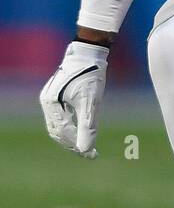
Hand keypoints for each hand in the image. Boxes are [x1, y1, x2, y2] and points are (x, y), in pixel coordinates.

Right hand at [40, 42, 109, 157]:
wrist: (88, 52)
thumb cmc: (90, 75)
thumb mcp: (91, 103)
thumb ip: (88, 127)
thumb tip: (86, 150)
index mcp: (52, 104)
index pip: (64, 132)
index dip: (78, 145)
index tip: (92, 155)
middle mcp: (47, 102)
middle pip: (58, 131)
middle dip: (72, 144)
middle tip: (89, 154)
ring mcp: (50, 98)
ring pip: (58, 125)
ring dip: (71, 136)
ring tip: (86, 146)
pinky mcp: (56, 95)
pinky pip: (61, 116)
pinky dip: (70, 126)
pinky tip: (81, 131)